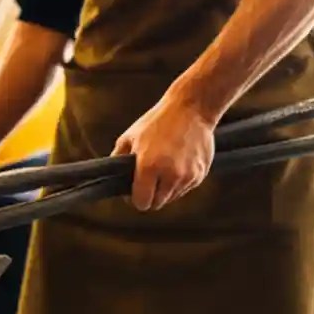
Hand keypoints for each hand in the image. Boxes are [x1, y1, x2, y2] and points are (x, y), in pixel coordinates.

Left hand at [112, 92, 216, 211]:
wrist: (191, 108)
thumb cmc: (157, 121)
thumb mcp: (129, 137)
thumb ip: (118, 160)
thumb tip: (113, 179)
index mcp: (149, 167)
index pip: (141, 203)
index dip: (135, 199)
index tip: (134, 192)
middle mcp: (170, 175)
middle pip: (157, 204)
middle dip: (150, 196)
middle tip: (148, 182)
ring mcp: (187, 176)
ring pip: (172, 198)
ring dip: (165, 190)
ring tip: (163, 168)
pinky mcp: (200, 174)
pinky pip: (186, 188)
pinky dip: (179, 182)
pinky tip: (177, 163)